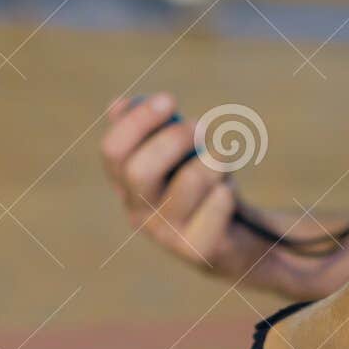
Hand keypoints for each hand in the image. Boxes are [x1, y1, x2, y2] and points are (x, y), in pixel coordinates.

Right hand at [100, 94, 263, 276]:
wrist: (236, 236)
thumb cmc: (202, 184)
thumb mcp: (177, 150)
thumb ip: (151, 126)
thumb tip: (119, 105)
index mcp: (126, 183)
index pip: (113, 151)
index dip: (138, 121)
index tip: (169, 100)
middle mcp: (138, 210)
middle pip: (139, 170)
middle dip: (174, 139)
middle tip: (201, 127)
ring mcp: (166, 234)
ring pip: (188, 182)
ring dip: (214, 162)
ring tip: (222, 164)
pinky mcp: (198, 249)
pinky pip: (217, 205)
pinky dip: (228, 189)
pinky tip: (228, 193)